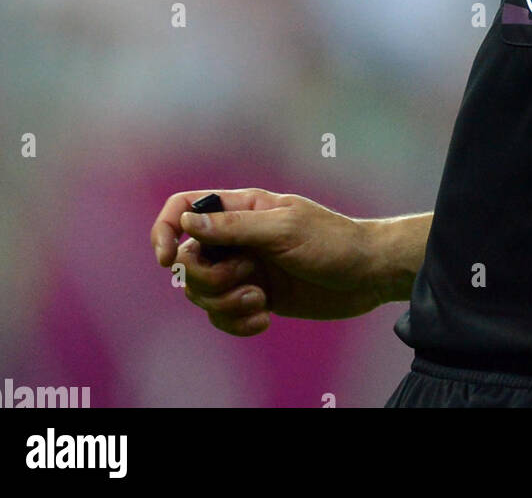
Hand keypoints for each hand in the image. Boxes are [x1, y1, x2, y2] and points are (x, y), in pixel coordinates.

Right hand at [151, 188, 391, 334]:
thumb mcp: (284, 229)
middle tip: (249, 278)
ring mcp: (245, 269)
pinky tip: (264, 320)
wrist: (367, 275)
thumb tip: (186, 222)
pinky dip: (236, 323)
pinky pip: (222, 316)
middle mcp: (237, 238)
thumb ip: (235, 228)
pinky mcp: (254, 298)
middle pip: (188, 260)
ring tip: (259, 302)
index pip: (184, 207)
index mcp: (243, 208)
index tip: (166, 260)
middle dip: (209, 279)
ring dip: (224, 304)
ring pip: (201, 292)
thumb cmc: (332, 242)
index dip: (165, 230)